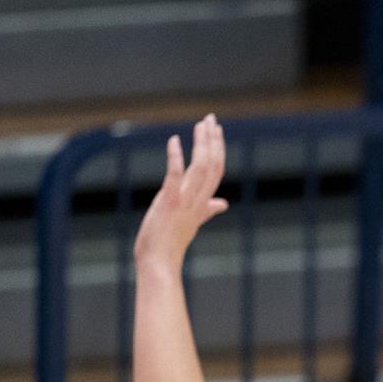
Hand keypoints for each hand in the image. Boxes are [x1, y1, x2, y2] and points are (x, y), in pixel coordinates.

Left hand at [134, 114, 228, 267]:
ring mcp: (184, 202)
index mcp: (202, 202)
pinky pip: (175, 177)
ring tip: (200, 124)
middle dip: (212, 141)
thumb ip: (207, 209)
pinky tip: (174, 141)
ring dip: (201, 144)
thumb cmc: (170, 243)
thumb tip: (222, 203)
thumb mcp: (191, 221)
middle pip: (212, 165)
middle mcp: (197, 200)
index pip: (216, 171)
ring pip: (200, 168)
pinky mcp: (169, 203)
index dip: (218, 150)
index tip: (216, 131)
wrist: (159, 262)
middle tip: (210, 119)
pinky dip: (176, 158)